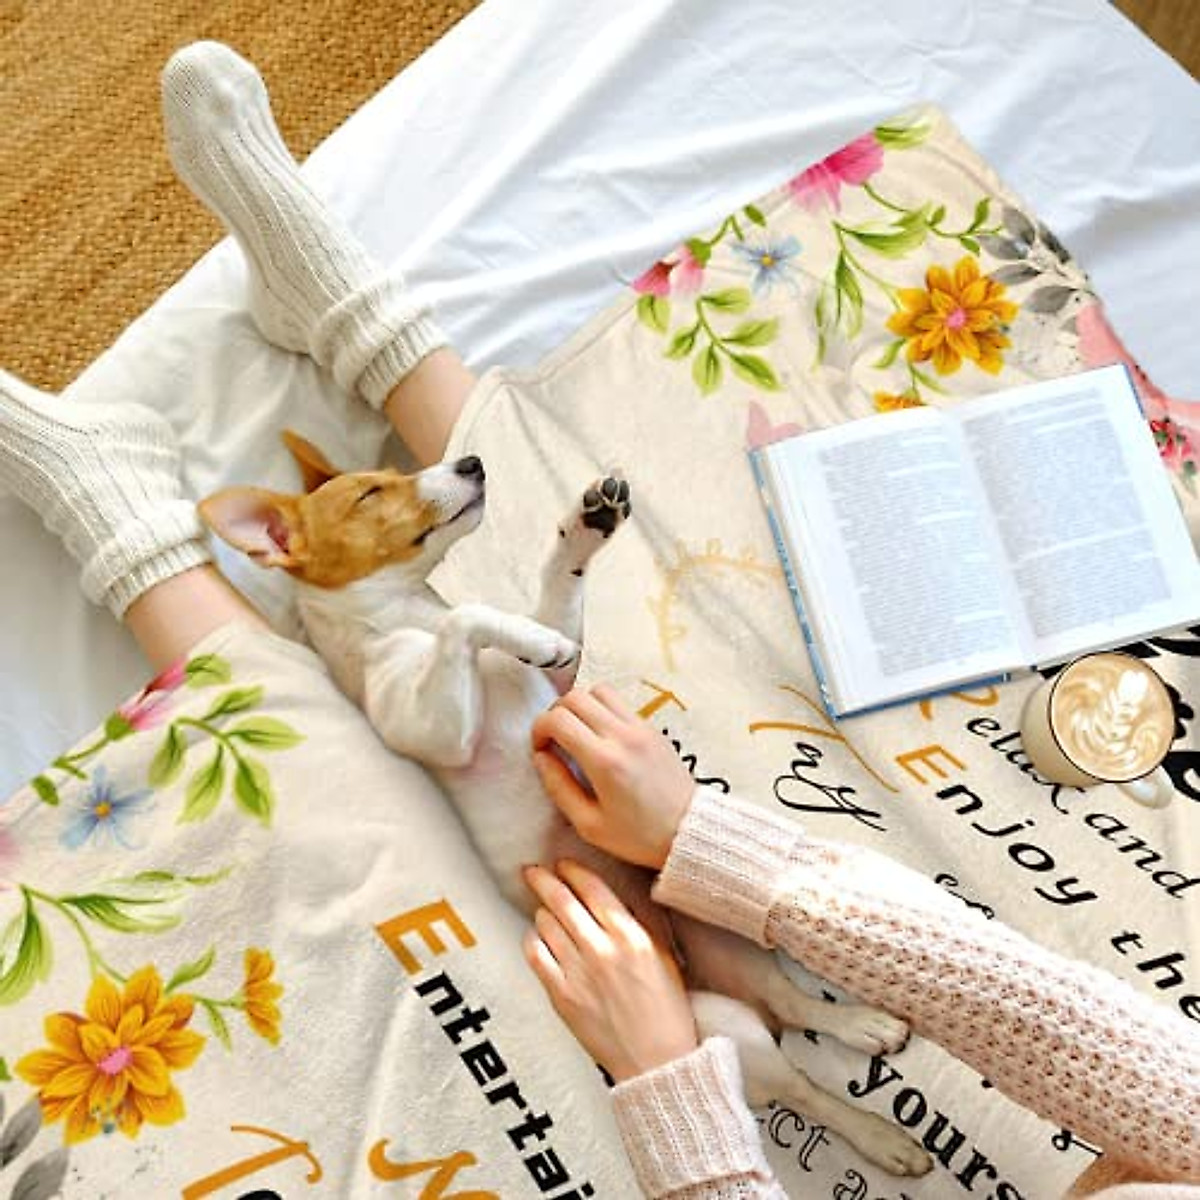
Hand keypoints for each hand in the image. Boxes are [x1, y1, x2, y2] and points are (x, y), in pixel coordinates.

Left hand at [522, 860, 697, 1081]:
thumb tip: (612, 896)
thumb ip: (638, 922)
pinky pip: (535, 955)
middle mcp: (601, 949)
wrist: (656, 1061)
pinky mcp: (561, 996)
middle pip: (561, 900)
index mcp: (631, 935)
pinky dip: (533, 940)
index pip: (592, 888)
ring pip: (545, 924)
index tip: (563, 864)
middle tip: (533, 870)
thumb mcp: (663, 954)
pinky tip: (537, 938)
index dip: (573, 871)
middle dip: (543, 879)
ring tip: (544, 909)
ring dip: (542, 912)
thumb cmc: (666, 1009)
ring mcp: (578, 972)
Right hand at [530, 685, 694, 868]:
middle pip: (575, 696)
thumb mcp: (589, 824)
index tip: (540, 748)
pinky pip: (619, 702)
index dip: (539, 729)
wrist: (689, 831)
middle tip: (554, 737)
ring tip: (576, 732)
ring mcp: (641, 728)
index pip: (559, 719)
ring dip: (580, 705)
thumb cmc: (640, 836)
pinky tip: (599, 735)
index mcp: (605, 761)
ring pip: (599, 690)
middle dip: (555, 713)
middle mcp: (623, 736)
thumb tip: (541, 758)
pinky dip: (601, 709)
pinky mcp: (652, 728)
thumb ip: (559, 787)